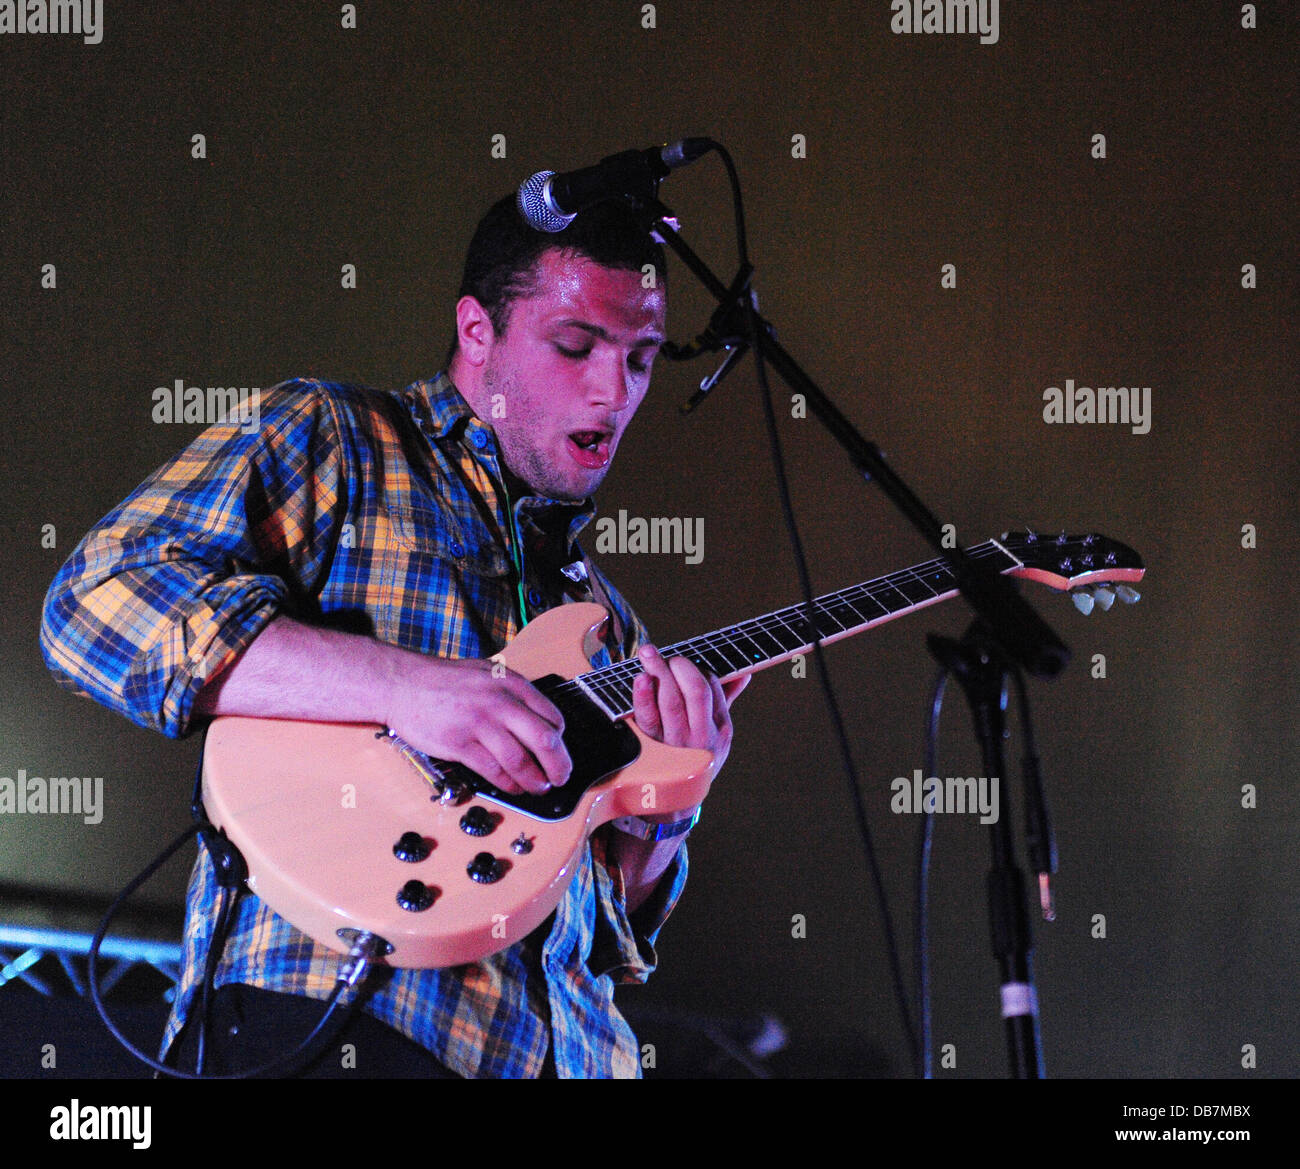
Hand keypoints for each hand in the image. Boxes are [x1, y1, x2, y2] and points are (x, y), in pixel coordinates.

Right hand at [383, 655, 570, 796]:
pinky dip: (508, 784)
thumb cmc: (445, 681)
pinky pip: (493, 770)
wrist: (404, 684)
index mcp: (511, 683)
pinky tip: (513, 788)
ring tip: (539, 787)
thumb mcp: (487, 673)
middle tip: (561, 778)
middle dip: (558, 765)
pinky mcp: (460, 743)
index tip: (559, 752)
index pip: (551, 716)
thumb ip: (513, 693)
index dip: (560, 740)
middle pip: (543, 740)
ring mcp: (479, 723)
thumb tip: (539, 721)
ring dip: (534, 780)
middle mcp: (499, 702)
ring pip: (519, 760)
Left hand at [630, 644, 748, 813]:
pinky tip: (641, 679)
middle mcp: (700, 736)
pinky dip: (643, 696)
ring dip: (659, 671)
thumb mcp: (717, 736)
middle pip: (695, 691)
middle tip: (670, 657)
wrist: (672, 804)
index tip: (685, 663)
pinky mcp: (650, 748)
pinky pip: (646, 718)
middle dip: (682, 666)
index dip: (698, 669)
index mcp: (719, 730)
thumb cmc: (695, 760)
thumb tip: (745, 673)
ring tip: (649, 653)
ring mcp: (674, 743)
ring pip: (670, 700)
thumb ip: (727, 700)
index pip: (713, 689)